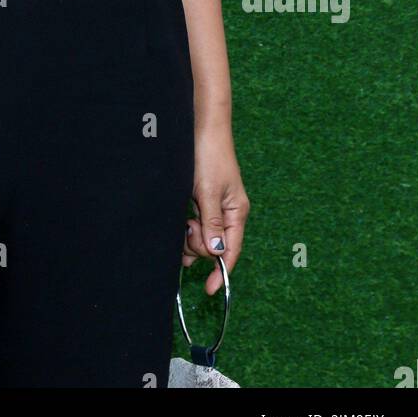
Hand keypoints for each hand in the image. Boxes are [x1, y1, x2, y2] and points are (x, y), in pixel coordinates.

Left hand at [182, 126, 248, 295]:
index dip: (221, 272)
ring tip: (183, 218)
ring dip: (190, 234)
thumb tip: (217, 253)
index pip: (231, 250)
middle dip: (198, 245)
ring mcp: (214, 205)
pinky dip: (187, 225)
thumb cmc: (208, 156)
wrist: (201, 126)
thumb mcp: (209, 192)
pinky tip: (181, 219)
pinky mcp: (202, 198)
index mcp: (236, 212)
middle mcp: (227, 212)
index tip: (209, 290)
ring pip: (202, 235)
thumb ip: (212, 223)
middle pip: (214, 245)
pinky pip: (196, 222)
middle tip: (187, 225)